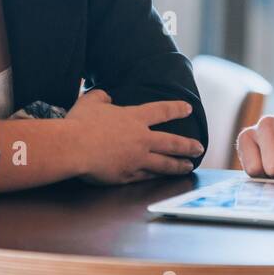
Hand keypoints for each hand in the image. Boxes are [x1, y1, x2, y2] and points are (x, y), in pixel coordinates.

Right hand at [67, 88, 203, 184]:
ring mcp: (136, 159)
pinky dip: (157, 177)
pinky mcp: (127, 175)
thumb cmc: (80, 123)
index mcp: (134, 118)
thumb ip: (101, 97)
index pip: (162, 111)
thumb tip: (106, 96)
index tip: (188, 109)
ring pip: (165, 163)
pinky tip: (163, 178)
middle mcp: (141, 138)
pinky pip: (147, 176)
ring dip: (179, 165)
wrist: (73, 147)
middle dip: (188, 145)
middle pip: (172, 142)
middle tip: (199, 148)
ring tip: (189, 166)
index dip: (176, 109)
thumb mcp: (91, 101)